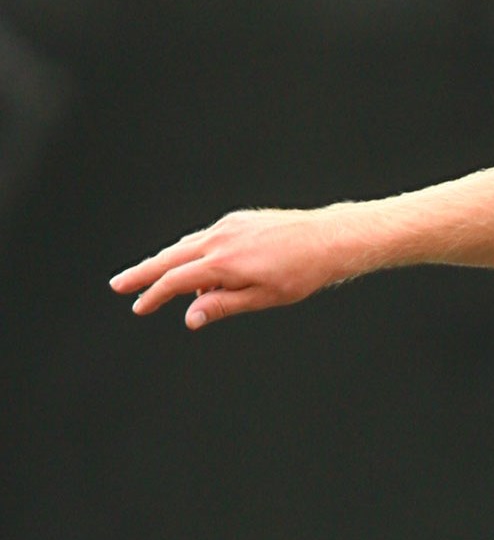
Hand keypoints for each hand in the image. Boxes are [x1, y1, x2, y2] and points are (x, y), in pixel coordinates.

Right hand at [110, 206, 358, 329]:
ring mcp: (229, 226)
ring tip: (150, 276)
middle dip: (143, 272)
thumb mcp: (264, 297)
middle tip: (118, 285)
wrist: (330, 238)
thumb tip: (190, 318)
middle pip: (170, 257)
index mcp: (223, 262)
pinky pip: (205, 237)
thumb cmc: (303, 272)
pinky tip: (195, 265)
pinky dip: (192, 251)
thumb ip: (223, 305)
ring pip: (186, 245)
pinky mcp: (239, 220)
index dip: (153, 295)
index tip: (138, 307)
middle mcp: (220, 239)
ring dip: (166, 261)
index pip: (176, 280)